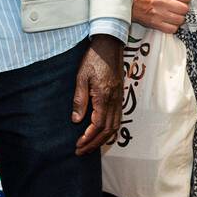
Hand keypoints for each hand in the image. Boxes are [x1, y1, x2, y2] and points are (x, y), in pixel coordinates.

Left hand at [72, 34, 123, 155]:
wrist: (109, 46)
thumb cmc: (94, 59)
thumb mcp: (81, 77)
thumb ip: (80, 99)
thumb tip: (76, 120)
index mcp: (104, 97)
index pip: (98, 125)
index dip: (88, 137)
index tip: (78, 144)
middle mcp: (114, 101)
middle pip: (108, 130)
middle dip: (95, 144)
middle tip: (81, 151)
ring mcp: (119, 99)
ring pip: (115, 126)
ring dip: (103, 140)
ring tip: (90, 147)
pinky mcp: (119, 97)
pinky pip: (118, 119)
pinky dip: (110, 131)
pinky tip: (101, 134)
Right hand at [131, 0, 190, 33]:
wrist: (129, 1)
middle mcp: (162, 1)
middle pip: (185, 9)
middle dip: (183, 8)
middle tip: (179, 7)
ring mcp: (159, 14)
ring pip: (180, 20)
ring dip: (179, 18)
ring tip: (175, 14)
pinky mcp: (155, 24)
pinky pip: (172, 29)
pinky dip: (173, 26)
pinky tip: (170, 22)